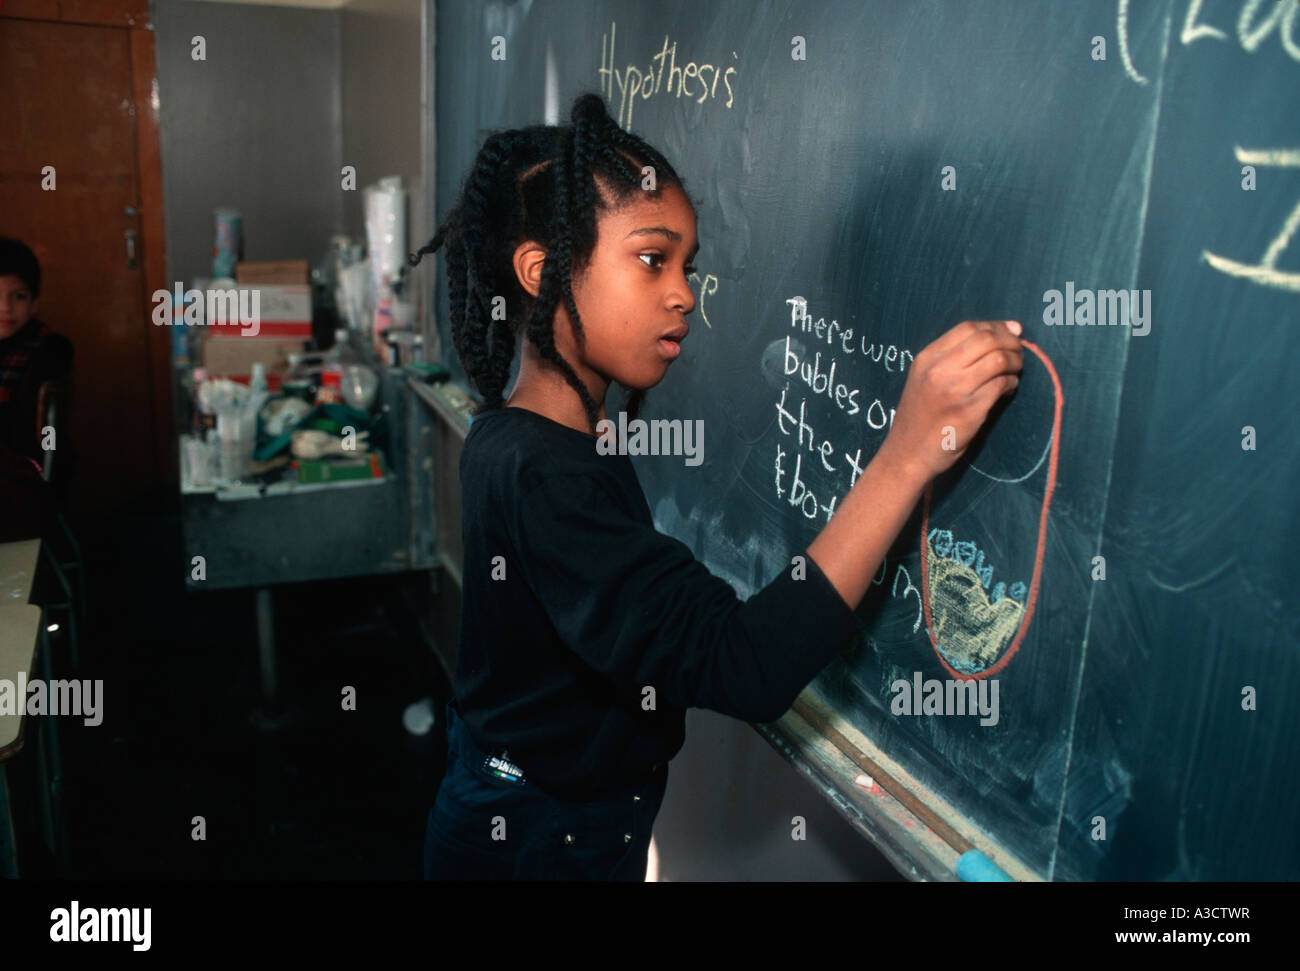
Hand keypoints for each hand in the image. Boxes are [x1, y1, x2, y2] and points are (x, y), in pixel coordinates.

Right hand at [880, 320, 1022, 483]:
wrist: (908, 453)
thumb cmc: (921, 416)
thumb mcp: (925, 378)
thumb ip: (953, 358)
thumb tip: (1002, 332)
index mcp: (927, 358)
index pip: (968, 327)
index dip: (995, 326)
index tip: (1011, 333)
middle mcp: (939, 370)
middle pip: (986, 339)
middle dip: (1011, 342)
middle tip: (1018, 352)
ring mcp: (954, 390)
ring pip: (998, 359)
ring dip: (1015, 362)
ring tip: (1014, 371)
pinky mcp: (970, 410)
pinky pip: (1001, 385)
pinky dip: (1011, 383)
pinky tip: (1007, 389)